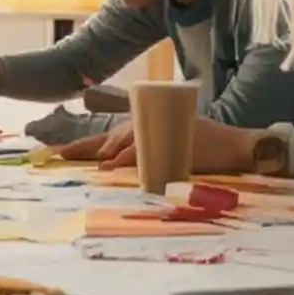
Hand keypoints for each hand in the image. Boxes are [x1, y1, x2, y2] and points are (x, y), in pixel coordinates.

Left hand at [58, 117, 261, 173]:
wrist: (234, 146)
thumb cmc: (205, 147)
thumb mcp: (170, 145)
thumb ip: (147, 154)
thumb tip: (121, 169)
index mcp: (145, 127)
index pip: (109, 137)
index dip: (84, 146)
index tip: (60, 153)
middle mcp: (148, 125)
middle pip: (109, 137)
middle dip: (83, 147)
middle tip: (59, 154)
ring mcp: (159, 131)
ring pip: (123, 141)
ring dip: (104, 152)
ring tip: (85, 161)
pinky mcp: (169, 142)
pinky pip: (143, 151)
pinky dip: (126, 159)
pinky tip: (111, 166)